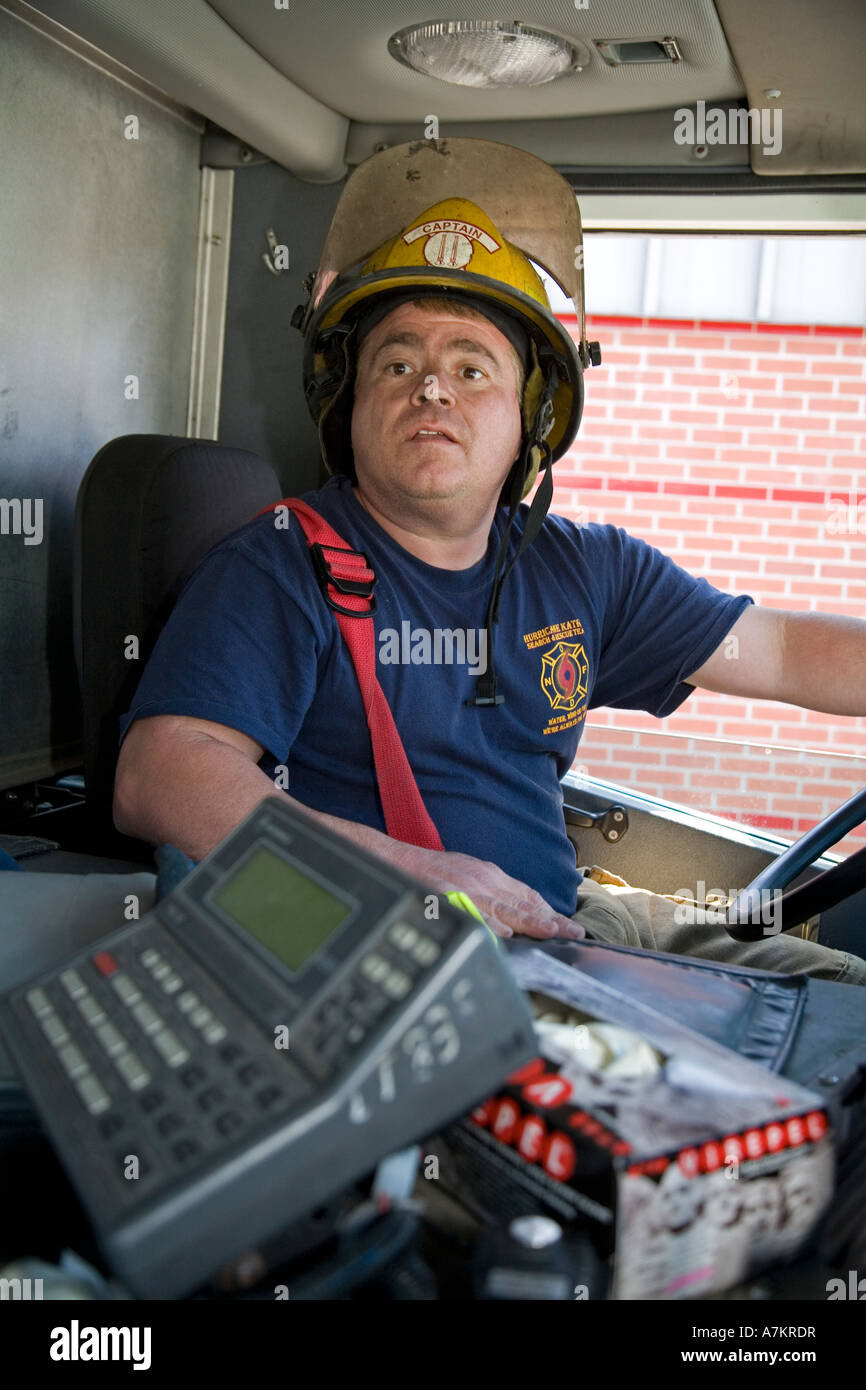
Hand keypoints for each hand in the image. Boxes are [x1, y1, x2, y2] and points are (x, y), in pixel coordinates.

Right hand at [402, 847, 584, 940]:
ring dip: (530, 921)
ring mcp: (466, 889)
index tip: (567, 926)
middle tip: (574, 933)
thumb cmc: (431, 871)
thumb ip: (492, 892)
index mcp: (489, 875)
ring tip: (551, 933)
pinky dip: (490, 922)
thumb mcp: (469, 874)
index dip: (549, 911)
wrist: (398, 861)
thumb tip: (514, 916)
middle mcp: (483, 880)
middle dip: (551, 920)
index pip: (527, 895)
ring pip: (505, 907)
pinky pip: (472, 911)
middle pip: (523, 903)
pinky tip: (504, 933)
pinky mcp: (448, 896)